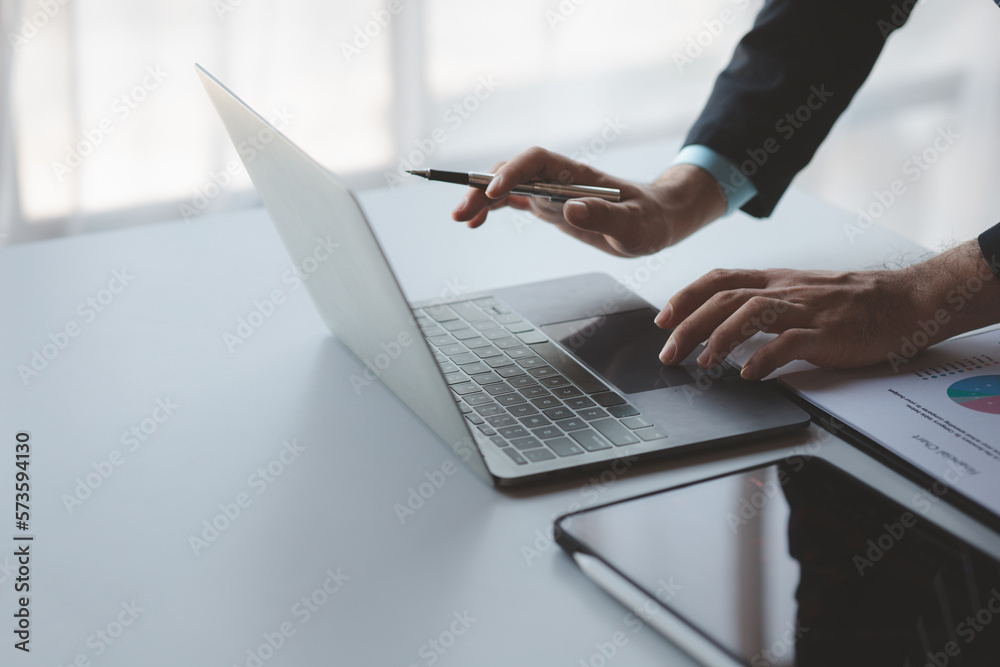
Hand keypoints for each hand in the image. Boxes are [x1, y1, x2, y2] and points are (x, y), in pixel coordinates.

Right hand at [450, 147, 725, 256]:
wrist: (656, 218)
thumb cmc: (650, 220)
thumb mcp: (634, 226)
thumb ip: (604, 217)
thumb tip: (571, 209)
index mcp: (578, 176)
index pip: (536, 161)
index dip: (513, 172)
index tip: (496, 192)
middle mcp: (559, 179)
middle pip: (512, 173)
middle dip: (484, 188)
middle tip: (462, 212)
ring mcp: (551, 192)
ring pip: (507, 187)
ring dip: (481, 199)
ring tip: (462, 218)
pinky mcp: (549, 206)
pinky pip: (513, 202)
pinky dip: (492, 209)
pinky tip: (476, 222)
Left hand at [654, 241, 999, 379]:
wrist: (906, 302)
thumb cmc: (853, 302)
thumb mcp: (802, 292)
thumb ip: (767, 303)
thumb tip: (726, 323)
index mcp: (777, 279)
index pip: (720, 279)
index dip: (686, 297)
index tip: (662, 319)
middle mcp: (786, 290)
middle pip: (725, 299)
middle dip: (689, 325)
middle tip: (668, 353)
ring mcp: (806, 310)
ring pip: (750, 314)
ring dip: (719, 339)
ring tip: (701, 364)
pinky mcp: (827, 333)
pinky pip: (789, 343)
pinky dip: (764, 359)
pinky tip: (748, 374)